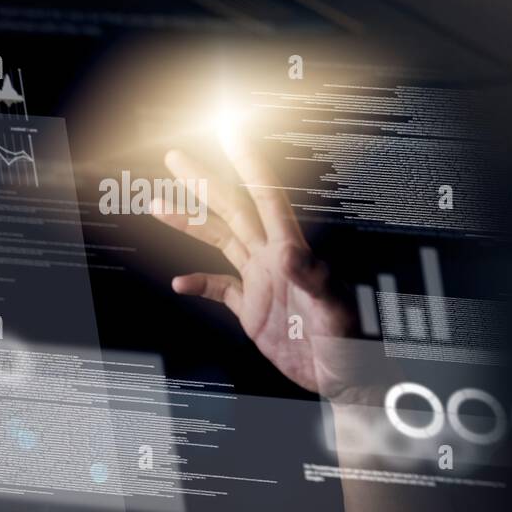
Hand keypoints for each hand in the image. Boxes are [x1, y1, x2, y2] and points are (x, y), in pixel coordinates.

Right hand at [151, 132, 358, 399]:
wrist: (347, 379)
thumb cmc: (352, 345)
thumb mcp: (336, 310)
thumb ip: (313, 279)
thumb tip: (289, 252)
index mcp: (292, 253)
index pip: (267, 198)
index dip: (249, 164)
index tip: (232, 133)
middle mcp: (274, 261)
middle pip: (235, 211)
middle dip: (206, 183)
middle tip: (176, 157)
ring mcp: (262, 283)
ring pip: (221, 242)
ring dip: (191, 223)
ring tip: (159, 203)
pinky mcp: (253, 311)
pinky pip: (220, 289)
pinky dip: (198, 283)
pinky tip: (179, 282)